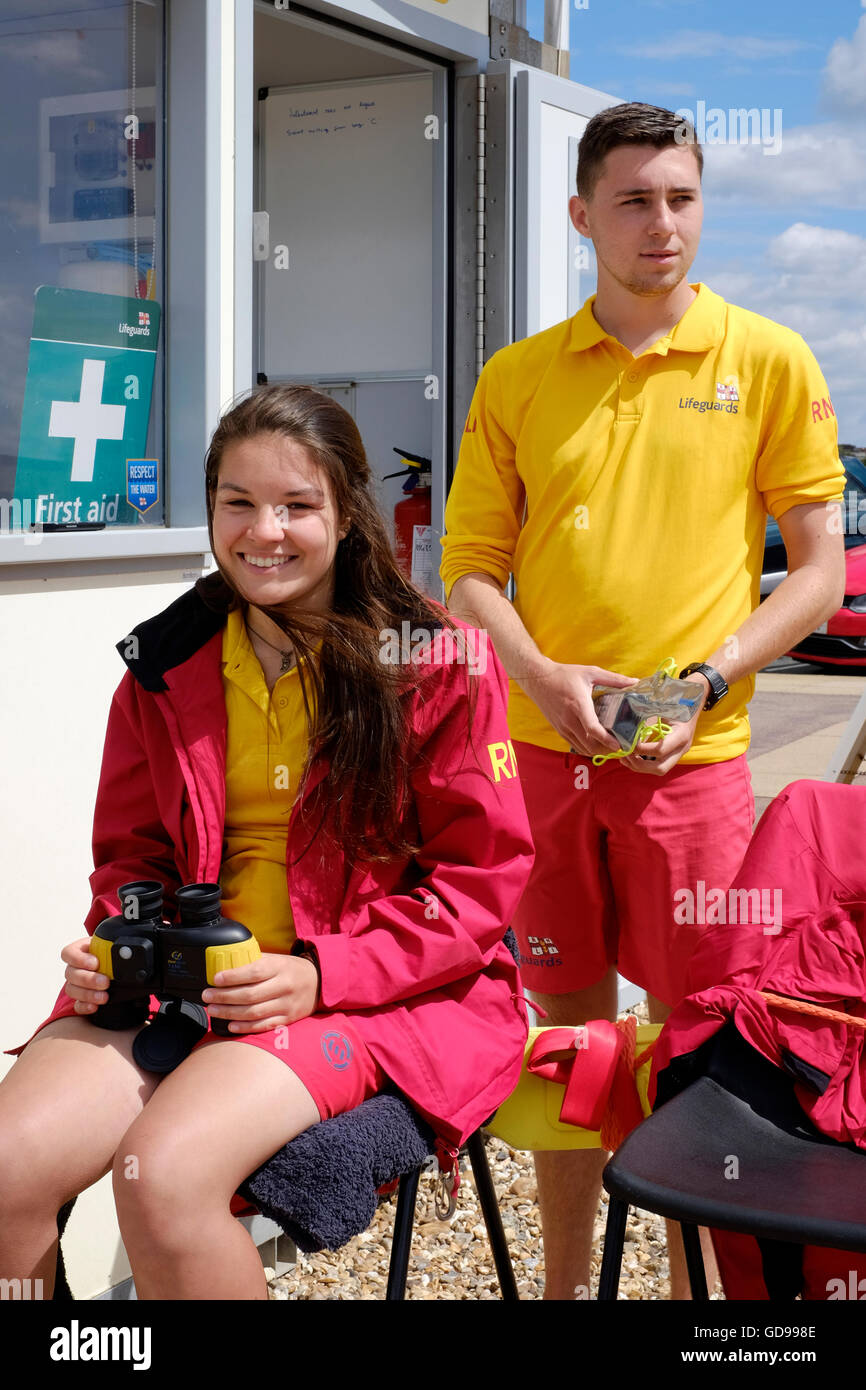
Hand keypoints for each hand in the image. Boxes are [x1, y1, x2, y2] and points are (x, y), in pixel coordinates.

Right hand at [61, 937, 110, 1014]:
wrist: (117, 966)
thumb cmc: (111, 953)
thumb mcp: (111, 946)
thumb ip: (112, 948)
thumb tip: (125, 951)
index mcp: (80, 951)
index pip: (69, 953)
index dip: (78, 959)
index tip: (95, 963)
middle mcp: (75, 967)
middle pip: (70, 973)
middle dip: (88, 979)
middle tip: (105, 982)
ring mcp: (75, 984)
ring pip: (72, 990)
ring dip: (88, 994)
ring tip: (104, 996)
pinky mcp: (80, 999)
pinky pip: (77, 1005)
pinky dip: (85, 1006)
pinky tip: (95, 1007)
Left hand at [201, 952, 319, 1032]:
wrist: (319, 983)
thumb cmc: (290, 969)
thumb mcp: (276, 959)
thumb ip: (255, 961)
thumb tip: (226, 964)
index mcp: (280, 967)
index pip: (253, 972)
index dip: (233, 977)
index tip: (215, 979)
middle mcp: (284, 986)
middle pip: (250, 995)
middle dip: (224, 997)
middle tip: (207, 996)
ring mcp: (286, 1005)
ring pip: (254, 1012)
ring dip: (230, 1013)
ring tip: (213, 1010)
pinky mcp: (288, 1019)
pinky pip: (264, 1026)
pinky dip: (245, 1027)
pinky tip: (231, 1025)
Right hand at [520, 659, 638, 759]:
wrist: (538, 679)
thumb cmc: (565, 674)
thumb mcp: (591, 672)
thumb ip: (614, 679)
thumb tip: (635, 682)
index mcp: (578, 705)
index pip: (593, 729)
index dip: (607, 740)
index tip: (619, 745)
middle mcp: (569, 719)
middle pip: (589, 744)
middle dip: (606, 749)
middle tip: (621, 747)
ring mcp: (563, 727)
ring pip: (582, 748)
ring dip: (597, 751)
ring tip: (611, 747)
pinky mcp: (559, 730)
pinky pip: (575, 745)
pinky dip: (587, 748)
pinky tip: (597, 744)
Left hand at [619, 673, 710, 775]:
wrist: (694, 699)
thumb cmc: (678, 698)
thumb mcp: (664, 703)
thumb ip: (648, 712)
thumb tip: (625, 719)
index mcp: (681, 734)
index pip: (660, 750)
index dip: (641, 749)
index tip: (629, 742)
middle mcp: (682, 747)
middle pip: (660, 768)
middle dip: (639, 765)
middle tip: (624, 754)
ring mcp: (679, 752)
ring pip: (659, 769)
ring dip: (639, 766)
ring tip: (624, 757)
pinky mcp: (674, 752)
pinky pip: (658, 763)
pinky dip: (643, 763)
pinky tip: (631, 755)